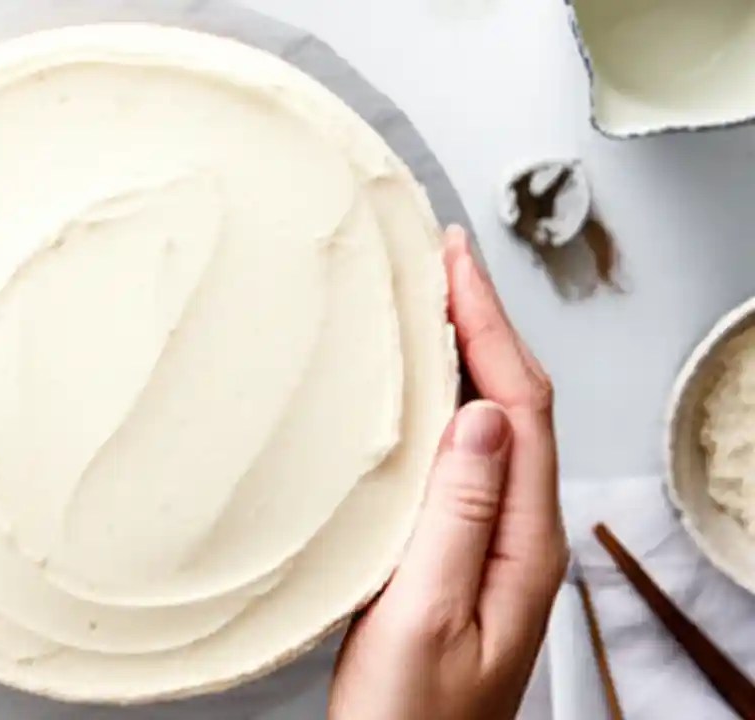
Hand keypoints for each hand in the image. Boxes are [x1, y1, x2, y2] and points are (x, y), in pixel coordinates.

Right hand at [328, 227, 568, 719]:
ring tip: (431, 302)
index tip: (456, 262)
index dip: (488, 326)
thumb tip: (481, 418)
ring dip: (466, 356)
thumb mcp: (425, 618)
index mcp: (520, 547)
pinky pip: (460, 456)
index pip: (520, 408)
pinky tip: (415, 393)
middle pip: (516, 405)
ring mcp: (489, 545)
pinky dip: (442, 403)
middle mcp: (516, 538)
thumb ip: (457, 519)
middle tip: (442, 259)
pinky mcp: (455, 552)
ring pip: (490, 426)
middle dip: (483, 322)